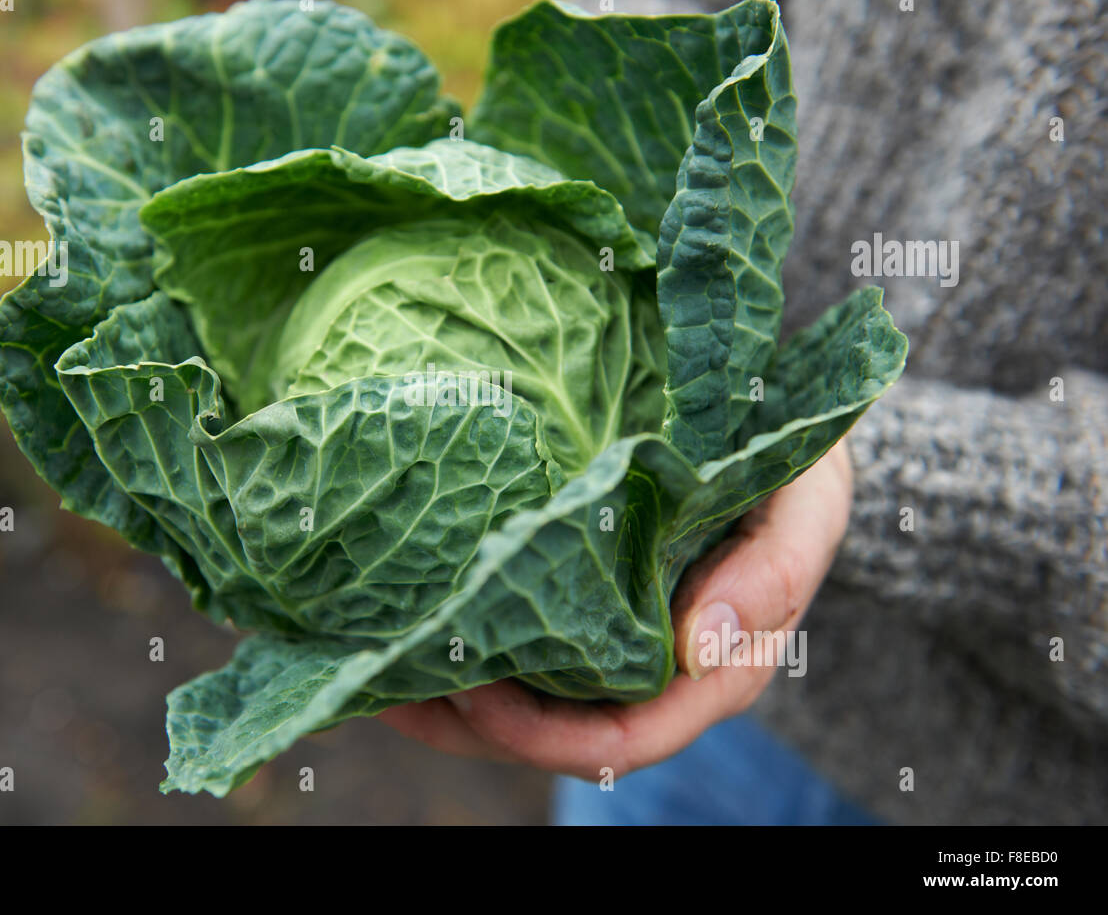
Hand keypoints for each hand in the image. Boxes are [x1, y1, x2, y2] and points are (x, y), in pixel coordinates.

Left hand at [376, 439, 852, 779]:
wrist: (778, 435)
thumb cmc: (795, 475)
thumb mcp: (806, 506)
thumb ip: (772, 573)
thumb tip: (702, 644)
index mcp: (712, 670)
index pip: (626, 737)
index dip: (547, 735)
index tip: (478, 693)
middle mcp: (653, 676)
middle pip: (552, 737)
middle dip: (471, 724)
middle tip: (392, 676)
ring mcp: (610, 646)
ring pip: (521, 705)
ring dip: (443, 699)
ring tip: (368, 662)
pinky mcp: (578, 609)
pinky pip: (513, 653)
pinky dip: (454, 647)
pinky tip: (394, 624)